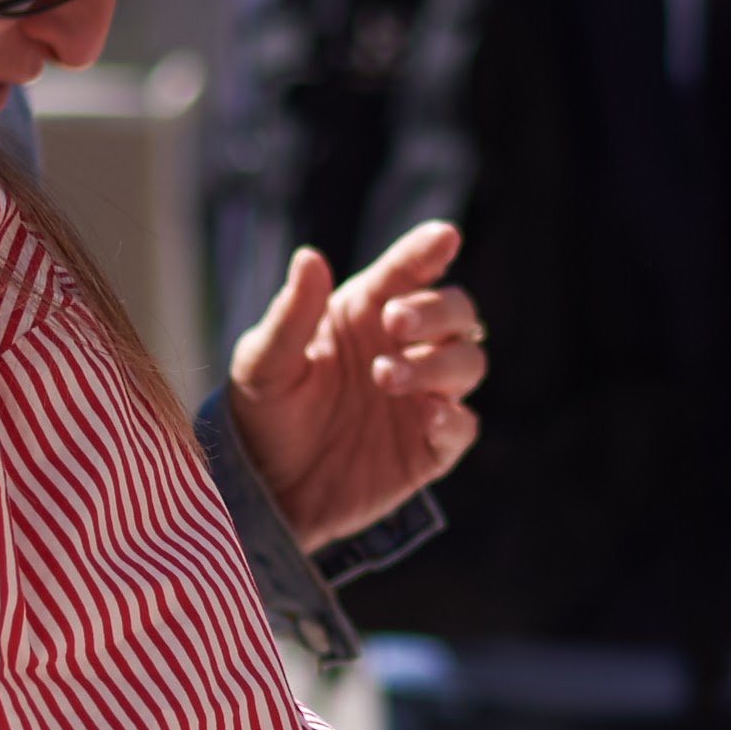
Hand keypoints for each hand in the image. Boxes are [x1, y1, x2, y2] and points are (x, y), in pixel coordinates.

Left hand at [226, 224, 483, 548]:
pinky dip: (453, 417)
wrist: (264, 493)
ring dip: (438, 363)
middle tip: (395, 323)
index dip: (429, 251)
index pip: (408, 272)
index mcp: (365, 314)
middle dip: (436, 311)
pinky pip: (462, 425)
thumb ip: (290, 314)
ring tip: (385, 377)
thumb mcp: (262, 363)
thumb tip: (310, 256)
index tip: (444, 236)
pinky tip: (426, 415)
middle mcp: (403, 348)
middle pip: (455, 312)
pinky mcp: (429, 447)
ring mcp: (422, 397)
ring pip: (468, 362)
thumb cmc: (262, 415)